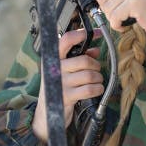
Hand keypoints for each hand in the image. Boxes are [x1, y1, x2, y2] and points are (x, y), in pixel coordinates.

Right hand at [32, 28, 102, 142]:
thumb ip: (80, 58)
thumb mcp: (66, 69)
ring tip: (96, 80)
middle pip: (84, 60)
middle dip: (95, 65)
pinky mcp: (66, 97)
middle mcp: (55, 68)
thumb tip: (95, 50)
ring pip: (90, 75)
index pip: (66, 40)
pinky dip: (98, 89)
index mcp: (53, 58)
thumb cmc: (60, 86)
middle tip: (95, 70)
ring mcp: (60, 83)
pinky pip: (90, 89)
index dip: (82, 34)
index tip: (96, 33)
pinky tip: (96, 89)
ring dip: (98, 78)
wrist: (47, 112)